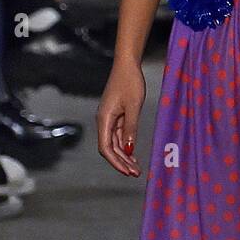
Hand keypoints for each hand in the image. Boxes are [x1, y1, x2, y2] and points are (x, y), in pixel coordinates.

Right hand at [97, 60, 145, 176]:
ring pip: (114, 143)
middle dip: (121, 162)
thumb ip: (130, 128)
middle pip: (109, 148)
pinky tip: (133, 153)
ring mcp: (109, 118)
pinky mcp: (116, 115)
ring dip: (124, 156)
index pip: (105, 148)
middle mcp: (104, 121)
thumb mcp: (134, 106)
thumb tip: (128, 149)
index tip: (127, 172)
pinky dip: (125, 145)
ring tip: (135, 168)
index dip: (116, 162)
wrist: (127, 65)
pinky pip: (119, 135)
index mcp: (104, 119)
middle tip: (135, 173)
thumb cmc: (130, 82)